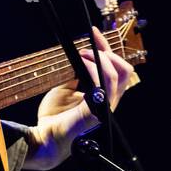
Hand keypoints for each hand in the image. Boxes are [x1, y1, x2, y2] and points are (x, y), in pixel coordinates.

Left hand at [28, 26, 140, 170]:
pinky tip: (81, 64)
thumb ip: (77, 75)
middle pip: (125, 70)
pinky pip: (103, 85)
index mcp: (104, 95)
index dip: (106, 48)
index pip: (115, 68)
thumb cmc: (55, 116)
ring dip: (99, 59)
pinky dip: (93, 69)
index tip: (93, 33)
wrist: (45, 137)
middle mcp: (109, 101)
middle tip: (87, 49)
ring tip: (81, 55)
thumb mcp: (65, 88)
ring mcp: (105, 107)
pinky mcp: (96, 111)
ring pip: (118, 75)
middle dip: (108, 53)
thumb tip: (81, 57)